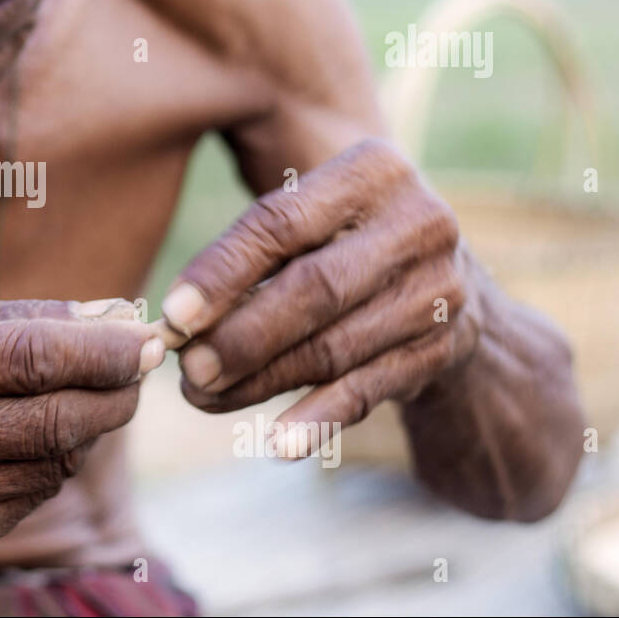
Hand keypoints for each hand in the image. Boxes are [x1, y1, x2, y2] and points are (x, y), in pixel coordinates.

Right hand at [0, 293, 163, 565]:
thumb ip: (9, 318)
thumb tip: (107, 313)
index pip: (25, 357)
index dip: (100, 348)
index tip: (146, 334)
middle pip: (55, 418)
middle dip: (116, 389)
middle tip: (140, 363)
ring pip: (56, 460)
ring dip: (88, 423)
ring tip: (81, 391)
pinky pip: (34, 493)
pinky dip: (53, 459)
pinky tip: (31, 435)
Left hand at [160, 138, 480, 455]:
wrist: (446, 286)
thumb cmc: (340, 245)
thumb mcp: (308, 225)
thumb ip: (247, 259)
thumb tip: (176, 324)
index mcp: (372, 172)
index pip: (283, 223)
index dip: (222, 273)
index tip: (172, 316)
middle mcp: (420, 223)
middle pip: (314, 288)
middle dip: (242, 336)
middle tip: (188, 370)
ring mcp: (440, 289)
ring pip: (336, 346)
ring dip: (262, 380)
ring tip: (205, 398)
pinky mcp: (444, 348)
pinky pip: (370, 390)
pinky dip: (318, 419)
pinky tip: (277, 445)